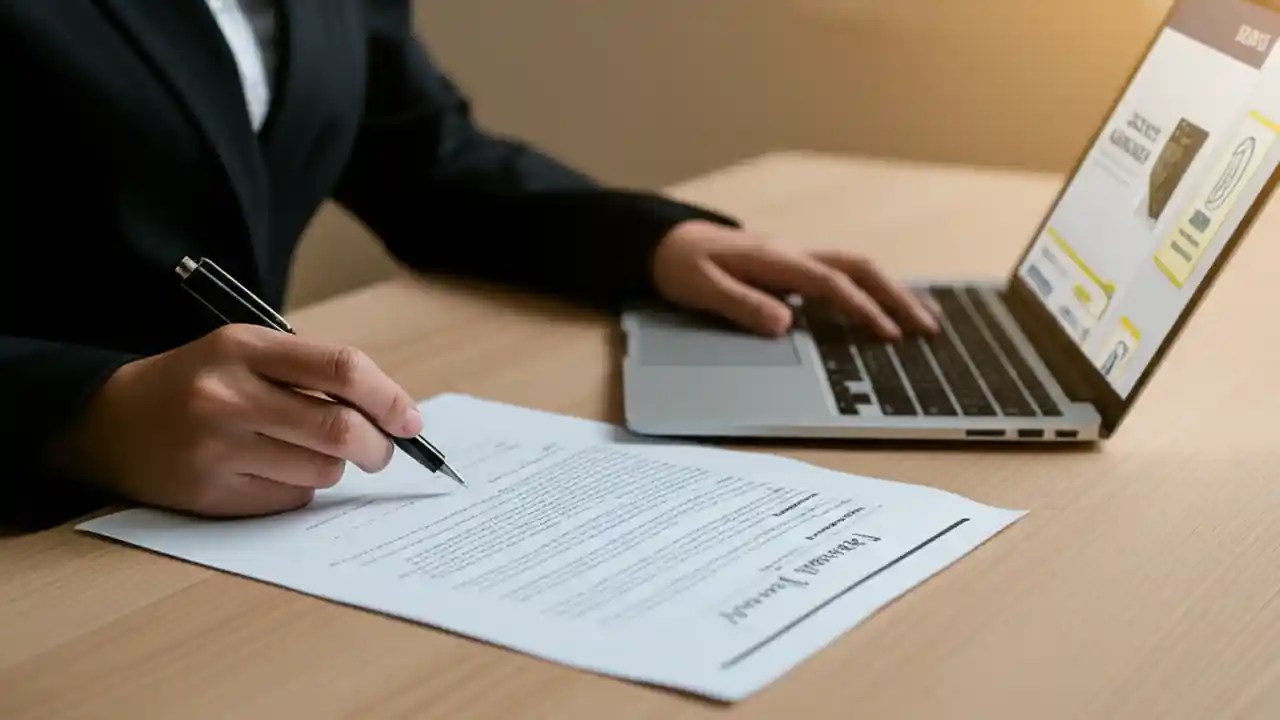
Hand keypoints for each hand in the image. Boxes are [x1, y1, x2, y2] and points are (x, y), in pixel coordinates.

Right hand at [59, 325, 422, 517]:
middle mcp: (228, 396)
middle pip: (340, 430)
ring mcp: (217, 449)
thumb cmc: (201, 382)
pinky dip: (299, 487)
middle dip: (378, 446)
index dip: (389, 398)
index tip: (411, 420)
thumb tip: (394, 414)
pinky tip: (269, 470)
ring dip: (334, 466)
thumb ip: (314, 372)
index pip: (341, 369)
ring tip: (304, 451)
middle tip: (383, 451)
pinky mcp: (211, 494)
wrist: (111, 421)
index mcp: (244, 347)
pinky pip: (291, 498)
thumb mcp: (248, 352)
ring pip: (322, 470)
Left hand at [651, 220, 940, 338]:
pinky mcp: (792, 271)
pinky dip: (871, 294)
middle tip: (928, 329)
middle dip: (896, 297)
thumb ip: (741, 304)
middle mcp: (793, 256)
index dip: (861, 308)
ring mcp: (795, 261)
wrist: (665, 242)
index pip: (831, 283)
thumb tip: (786, 323)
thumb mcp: (700, 287)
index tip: (887, 334)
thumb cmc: (680, 264)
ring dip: (892, 293)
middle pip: (859, 268)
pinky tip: (887, 314)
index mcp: (774, 259)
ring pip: (856, 270)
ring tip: (925, 321)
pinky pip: (841, 279)